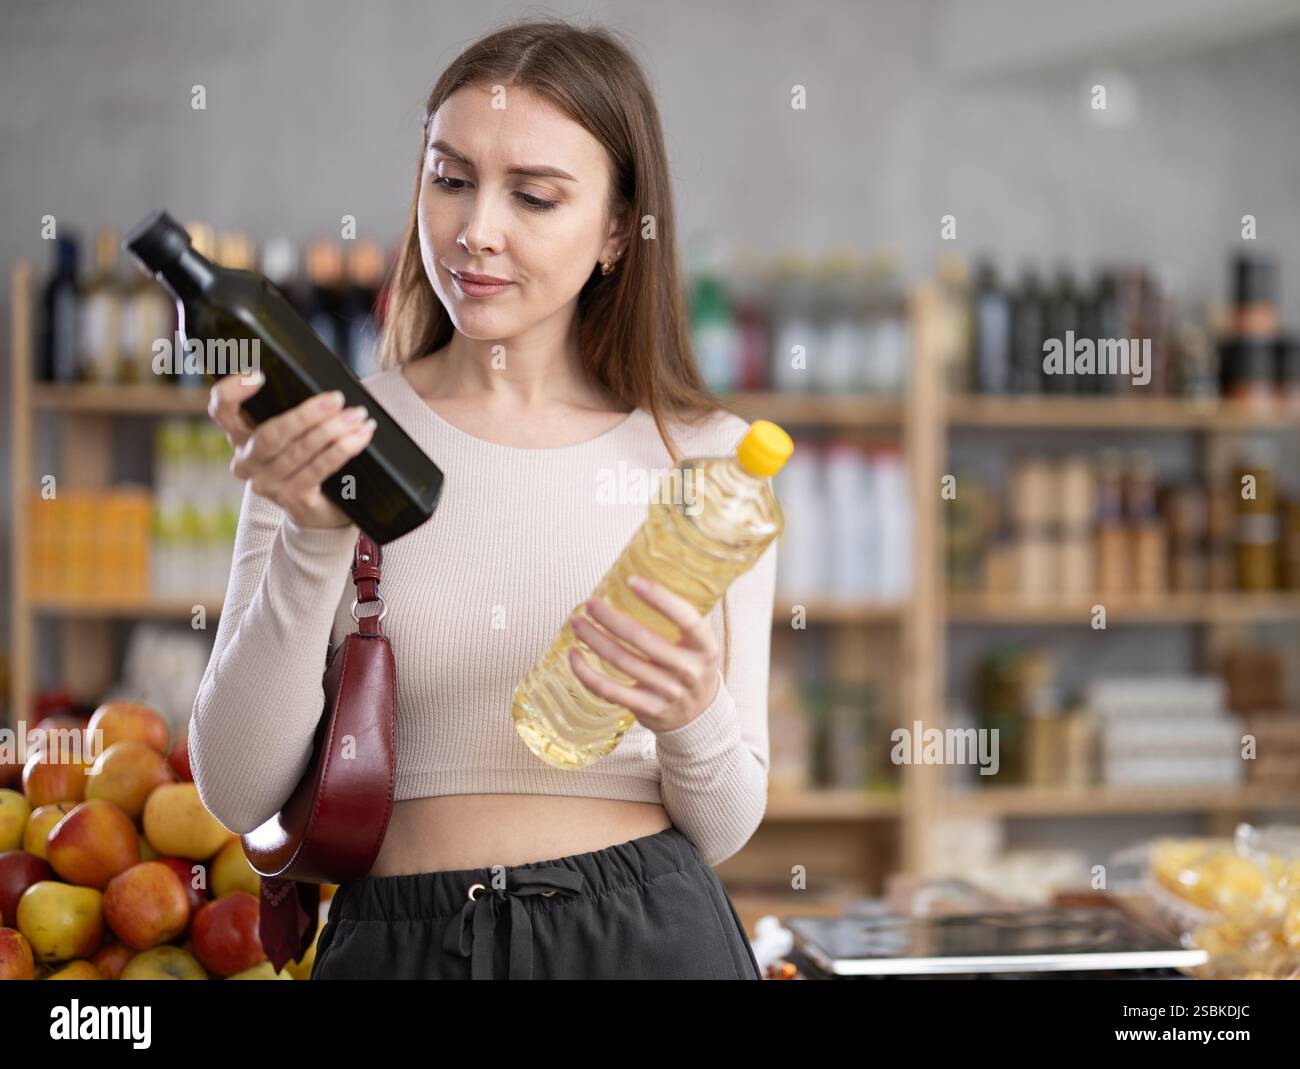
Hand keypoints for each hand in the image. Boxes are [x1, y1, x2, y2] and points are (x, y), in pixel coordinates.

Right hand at [208, 372, 374, 529]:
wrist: (318, 511)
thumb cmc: (307, 458)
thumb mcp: (293, 433)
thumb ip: (294, 410)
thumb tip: (324, 388)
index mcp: (240, 437)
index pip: (221, 410)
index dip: (232, 392)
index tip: (258, 376)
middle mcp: (246, 462)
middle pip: (270, 435)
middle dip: (306, 415)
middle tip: (337, 399)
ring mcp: (267, 483)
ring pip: (299, 452)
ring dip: (333, 431)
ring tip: (357, 416)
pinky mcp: (291, 498)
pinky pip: (317, 470)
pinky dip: (341, 451)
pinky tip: (360, 437)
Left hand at [568, 576, 721, 732]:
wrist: (699, 715)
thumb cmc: (691, 666)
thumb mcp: (699, 643)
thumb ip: (680, 618)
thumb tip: (645, 577)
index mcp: (705, 647)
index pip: (686, 618)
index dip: (660, 599)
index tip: (632, 582)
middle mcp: (688, 670)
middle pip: (643, 639)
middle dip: (610, 618)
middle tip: (590, 603)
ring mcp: (668, 692)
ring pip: (622, 661)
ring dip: (594, 640)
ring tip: (577, 623)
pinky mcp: (648, 709)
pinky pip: (610, 690)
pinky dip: (587, 674)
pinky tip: (574, 656)